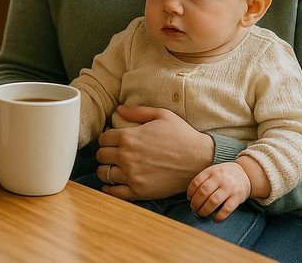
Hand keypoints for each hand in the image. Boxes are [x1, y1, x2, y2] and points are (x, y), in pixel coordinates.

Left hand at [95, 105, 213, 200]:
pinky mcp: (140, 191)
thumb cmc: (182, 135)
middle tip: (113, 153)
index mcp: (128, 137)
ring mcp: (132, 175)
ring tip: (115, 167)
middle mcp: (126, 156)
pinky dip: (110, 189)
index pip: (102, 139)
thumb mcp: (161, 115)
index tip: (113, 141)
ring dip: (107, 169)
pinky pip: (114, 193)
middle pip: (101, 155)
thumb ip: (137, 112)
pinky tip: (113, 184)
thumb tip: (118, 109)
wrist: (200, 159)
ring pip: (104, 173)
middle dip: (105, 153)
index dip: (107, 138)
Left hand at [187, 162, 250, 220]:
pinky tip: (215, 218)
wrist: (245, 173)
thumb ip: (203, 180)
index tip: (189, 199)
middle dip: (196, 203)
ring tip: (201, 213)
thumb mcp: (213, 171)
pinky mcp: (238, 197)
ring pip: (213, 201)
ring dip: (204, 210)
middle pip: (203, 192)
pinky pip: (227, 209)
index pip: (196, 182)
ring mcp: (229, 188)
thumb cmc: (224, 175)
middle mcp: (220, 178)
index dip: (190, 192)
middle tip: (194, 208)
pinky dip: (219, 216)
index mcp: (211, 171)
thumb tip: (191, 197)